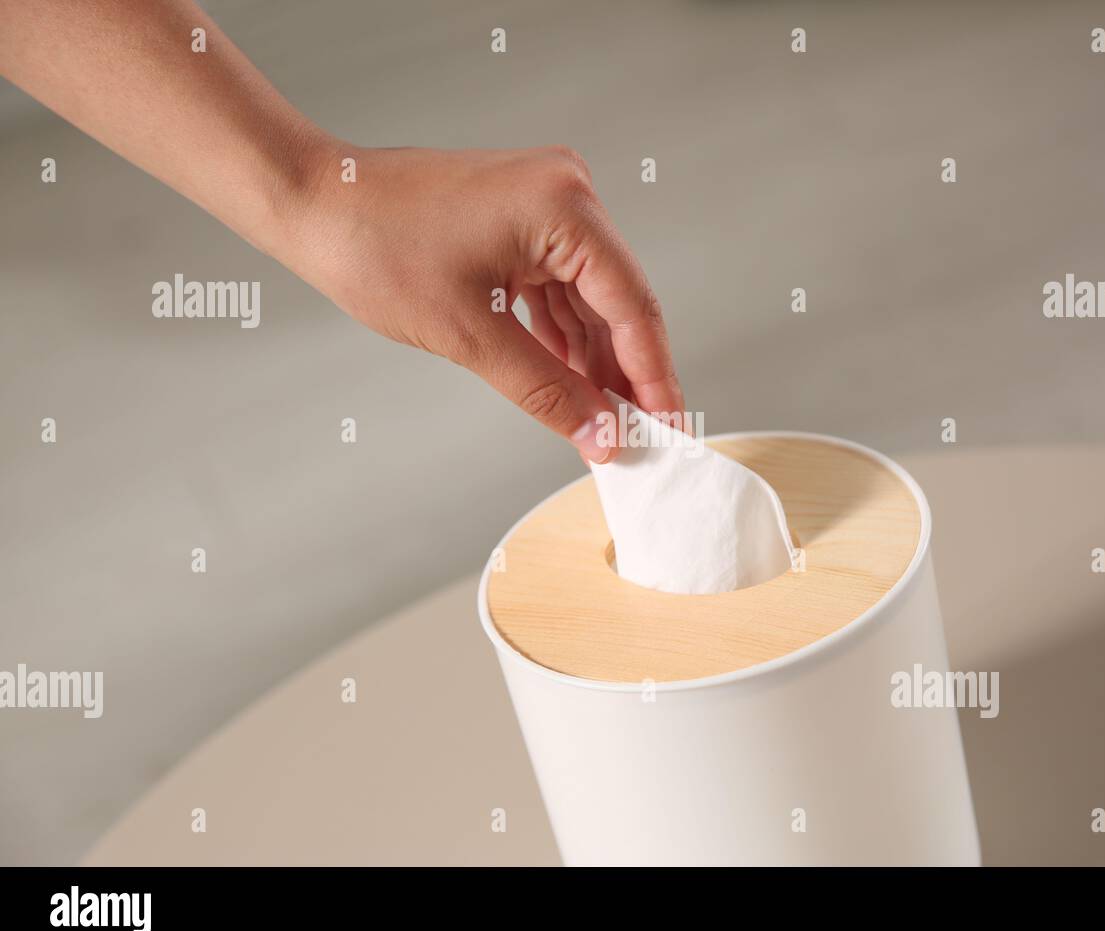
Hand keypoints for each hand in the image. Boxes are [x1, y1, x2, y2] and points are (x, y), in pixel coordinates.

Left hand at [280, 142, 683, 461]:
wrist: (313, 202)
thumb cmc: (375, 247)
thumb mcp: (469, 335)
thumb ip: (546, 390)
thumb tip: (600, 435)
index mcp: (564, 207)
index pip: (631, 305)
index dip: (653, 376)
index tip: (667, 428)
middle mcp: (566, 194)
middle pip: (618, 302)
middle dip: (625, 374)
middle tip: (638, 436)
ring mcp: (544, 205)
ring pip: (589, 300)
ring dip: (594, 360)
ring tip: (603, 420)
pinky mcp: (521, 221)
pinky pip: (559, 288)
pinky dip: (563, 336)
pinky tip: (572, 381)